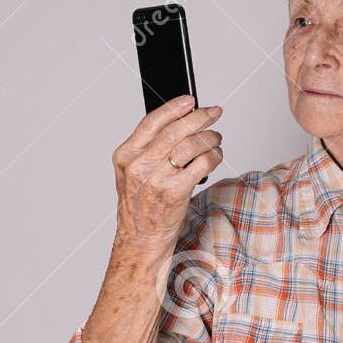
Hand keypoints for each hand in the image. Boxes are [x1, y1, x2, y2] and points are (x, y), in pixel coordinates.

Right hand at [111, 94, 223, 257]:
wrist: (140, 242)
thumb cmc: (139, 209)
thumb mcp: (132, 174)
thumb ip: (147, 149)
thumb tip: (178, 122)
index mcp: (126, 156)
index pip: (152, 122)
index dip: (174, 108)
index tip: (190, 101)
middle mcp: (139, 166)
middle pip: (175, 130)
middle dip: (200, 117)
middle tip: (214, 112)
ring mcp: (157, 179)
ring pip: (192, 144)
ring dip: (210, 137)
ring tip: (216, 138)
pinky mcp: (176, 192)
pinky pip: (203, 163)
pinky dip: (214, 156)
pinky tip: (216, 156)